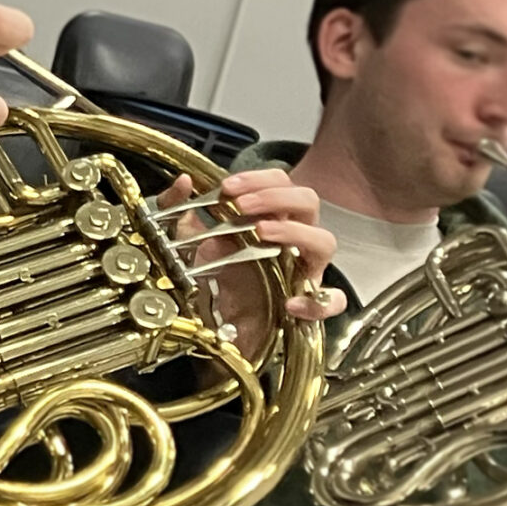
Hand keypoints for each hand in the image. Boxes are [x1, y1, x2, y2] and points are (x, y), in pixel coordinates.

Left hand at [154, 169, 345, 362]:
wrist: (204, 326)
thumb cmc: (205, 278)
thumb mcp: (182, 240)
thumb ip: (177, 209)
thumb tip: (183, 183)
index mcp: (266, 218)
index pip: (281, 183)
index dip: (260, 179)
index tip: (228, 186)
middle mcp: (290, 239)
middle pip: (308, 202)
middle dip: (275, 197)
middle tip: (240, 205)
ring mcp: (300, 270)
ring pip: (324, 241)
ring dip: (295, 231)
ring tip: (261, 232)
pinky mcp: (303, 303)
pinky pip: (330, 302)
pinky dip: (319, 302)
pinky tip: (292, 303)